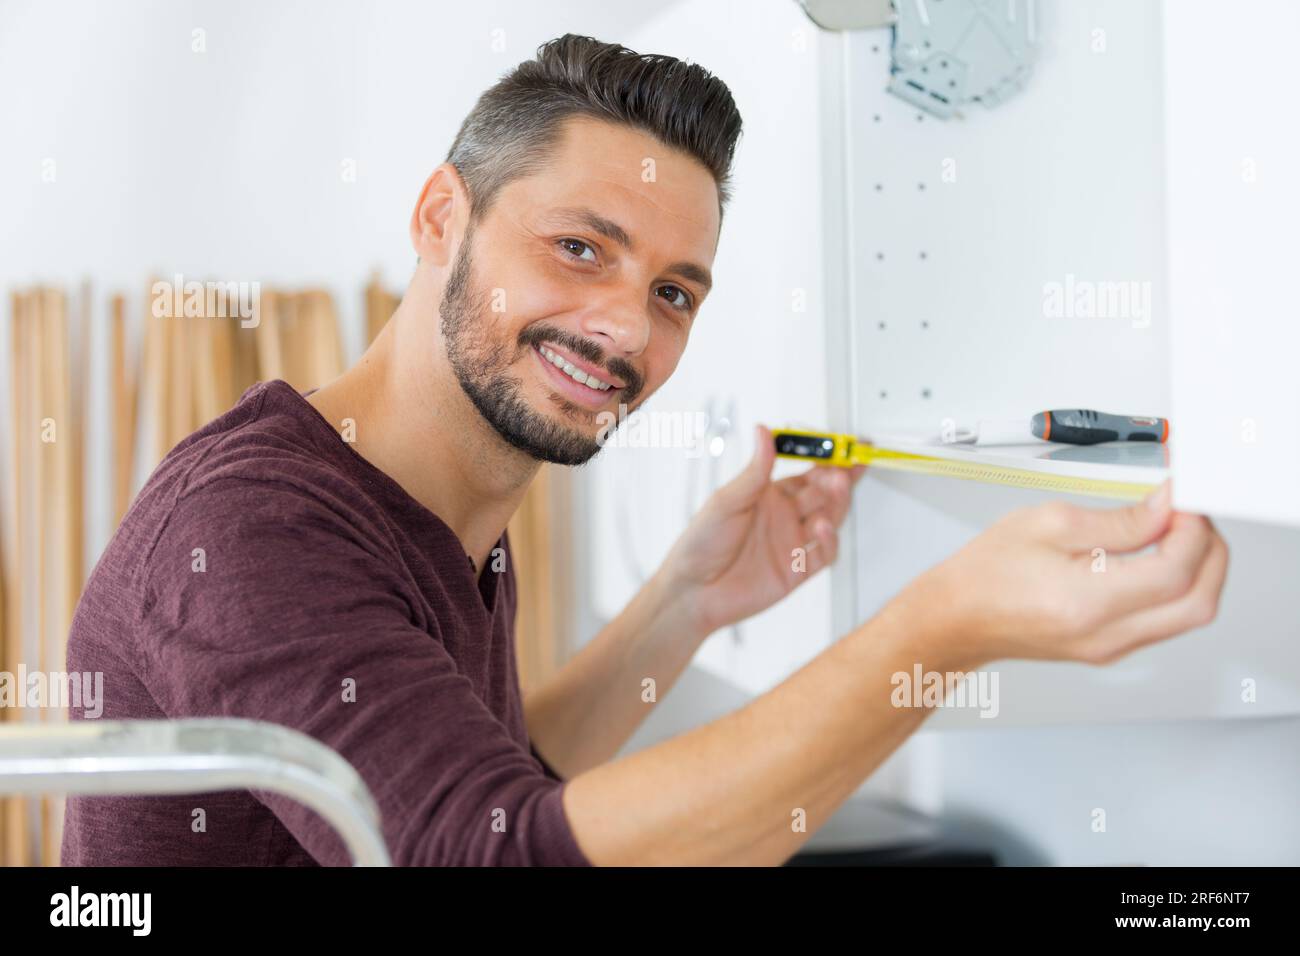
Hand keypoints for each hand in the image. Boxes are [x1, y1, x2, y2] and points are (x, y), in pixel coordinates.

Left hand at [658, 425, 863, 635]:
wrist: (693, 591)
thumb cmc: (701, 543)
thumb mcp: (727, 500)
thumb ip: (755, 470)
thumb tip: (764, 431)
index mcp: (769, 495)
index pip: (808, 472)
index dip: (827, 459)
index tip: (844, 445)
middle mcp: (785, 518)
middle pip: (824, 494)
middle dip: (838, 478)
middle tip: (847, 465)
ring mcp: (793, 544)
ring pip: (829, 519)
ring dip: (837, 502)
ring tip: (838, 486)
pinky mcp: (798, 572)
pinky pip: (824, 554)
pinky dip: (829, 540)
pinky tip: (822, 525)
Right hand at [901, 480, 1229, 667]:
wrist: (956, 618)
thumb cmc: (986, 573)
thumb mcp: (1048, 523)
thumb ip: (1117, 520)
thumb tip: (1165, 509)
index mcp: (1087, 602)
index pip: (1175, 571)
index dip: (1192, 530)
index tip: (1184, 501)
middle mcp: (1106, 634)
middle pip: (1199, 602)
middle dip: (1211, 553)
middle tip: (1192, 517)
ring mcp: (1112, 647)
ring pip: (1189, 614)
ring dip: (1197, 569)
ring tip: (1173, 532)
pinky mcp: (1112, 648)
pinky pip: (1167, 621)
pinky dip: (1176, 586)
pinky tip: (1156, 556)